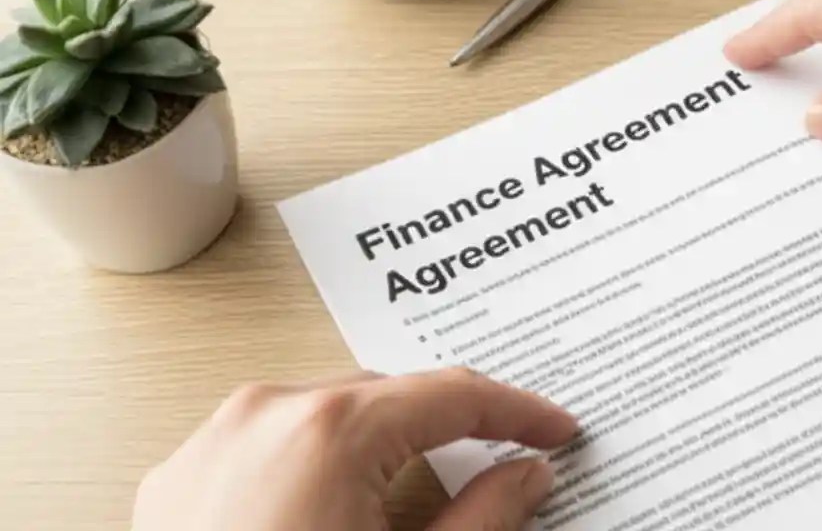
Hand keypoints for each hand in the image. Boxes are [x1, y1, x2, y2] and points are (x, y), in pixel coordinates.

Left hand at [132, 369, 578, 530]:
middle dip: (445, 424)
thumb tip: (527, 476)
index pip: (453, 395)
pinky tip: (332, 507)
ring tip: (414, 484)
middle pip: (388, 395)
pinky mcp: (176, 480)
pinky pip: (265, 444)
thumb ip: (486, 518)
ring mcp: (211, 443)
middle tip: (500, 455)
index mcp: (331, 431)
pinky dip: (311, 462)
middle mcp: (265, 415)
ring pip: (323, 412)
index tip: (553, 430)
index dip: (517, 412)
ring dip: (377, 440)